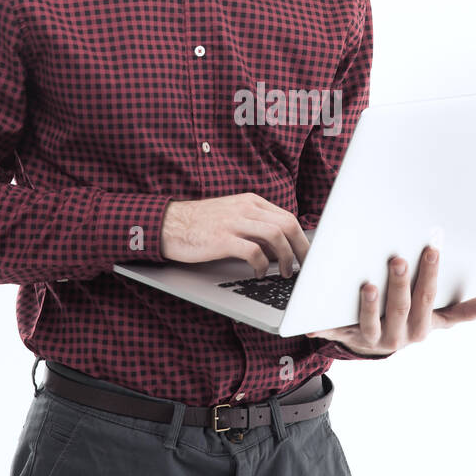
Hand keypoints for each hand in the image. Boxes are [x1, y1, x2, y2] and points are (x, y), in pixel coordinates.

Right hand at [160, 193, 309, 277]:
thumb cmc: (201, 224)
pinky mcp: (222, 239)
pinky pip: (253, 251)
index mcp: (251, 202)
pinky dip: (262, 265)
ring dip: (286, 257)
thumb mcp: (232, 216)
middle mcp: (246, 208)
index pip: (287, 217)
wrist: (168, 224)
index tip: (307, 256)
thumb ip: (255, 226)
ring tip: (285, 272)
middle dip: (301, 248)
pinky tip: (259, 273)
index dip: (302, 238)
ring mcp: (234, 222)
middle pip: (288, 224)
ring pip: (276, 235)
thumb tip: (279, 249)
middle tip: (304, 267)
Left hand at [306, 246, 475, 355]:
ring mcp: (369, 338)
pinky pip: (332, 332)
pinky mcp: (343, 337)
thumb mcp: (437, 318)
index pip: (428, 300)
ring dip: (369, 305)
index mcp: (421, 328)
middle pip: (399, 309)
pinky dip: (322, 327)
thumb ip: (464, 311)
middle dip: (400, 284)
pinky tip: (313, 320)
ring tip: (367, 284)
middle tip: (397, 258)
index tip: (432, 249)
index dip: (430, 276)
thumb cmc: (411, 319)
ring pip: (369, 323)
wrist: (376, 343)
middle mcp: (396, 337)